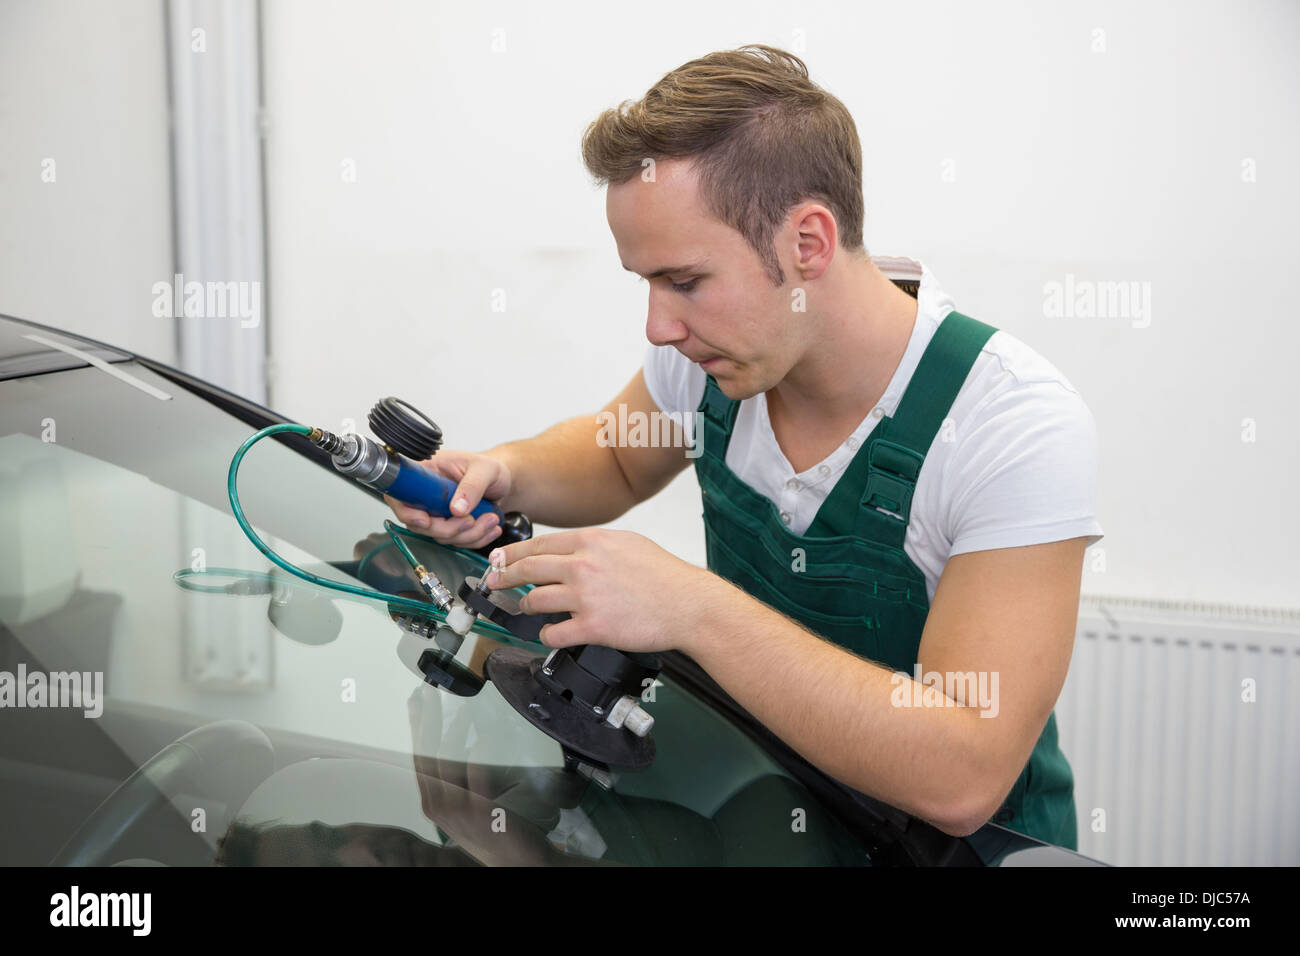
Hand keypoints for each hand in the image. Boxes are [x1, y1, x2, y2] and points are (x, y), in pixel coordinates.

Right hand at [384, 449, 511, 549]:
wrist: (502, 480)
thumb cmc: (488, 468)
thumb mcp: (485, 469)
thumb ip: (472, 485)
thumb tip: (457, 508)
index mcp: (426, 472)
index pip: (402, 496)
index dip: (409, 513)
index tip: (426, 520)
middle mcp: (426, 494)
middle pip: (420, 524)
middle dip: (448, 529)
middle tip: (472, 520)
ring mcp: (436, 512)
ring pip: (440, 536)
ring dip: (468, 534)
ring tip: (491, 519)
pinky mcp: (449, 525)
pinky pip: (456, 541)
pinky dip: (475, 539)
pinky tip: (490, 528)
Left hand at [484, 528, 725, 655]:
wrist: (688, 604)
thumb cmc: (664, 575)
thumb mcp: (628, 543)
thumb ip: (595, 544)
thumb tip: (571, 550)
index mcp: (591, 542)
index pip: (538, 544)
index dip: (513, 553)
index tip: (500, 559)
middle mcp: (583, 566)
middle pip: (527, 568)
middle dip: (504, 576)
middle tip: (494, 582)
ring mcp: (585, 597)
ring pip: (535, 599)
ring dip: (526, 605)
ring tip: (527, 607)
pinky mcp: (592, 626)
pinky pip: (553, 632)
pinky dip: (547, 634)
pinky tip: (551, 633)